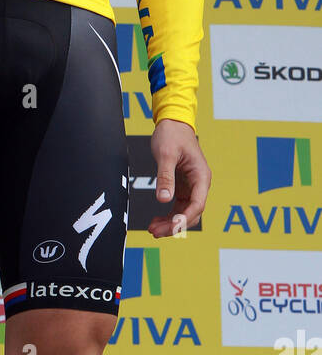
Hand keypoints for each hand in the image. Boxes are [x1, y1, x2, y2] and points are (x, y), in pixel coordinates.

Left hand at [147, 118, 210, 237]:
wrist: (173, 122)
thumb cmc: (172, 134)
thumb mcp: (166, 154)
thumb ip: (165, 176)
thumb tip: (163, 199)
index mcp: (201, 176)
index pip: (198, 204)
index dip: (185, 218)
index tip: (172, 227)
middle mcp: (199, 184)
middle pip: (192, 213)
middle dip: (175, 225)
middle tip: (156, 232)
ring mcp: (192, 186)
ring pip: (185, 212)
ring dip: (171, 223)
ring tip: (153, 229)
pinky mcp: (183, 186)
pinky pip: (178, 206)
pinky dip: (169, 215)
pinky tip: (156, 221)